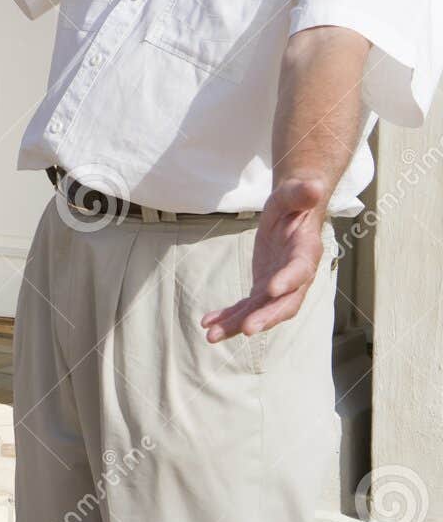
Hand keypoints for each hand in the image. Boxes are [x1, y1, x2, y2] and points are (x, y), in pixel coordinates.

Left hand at [201, 177, 328, 341]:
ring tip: (212, 335)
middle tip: (247, 329)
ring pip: (260, 311)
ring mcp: (278, 285)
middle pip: (284, 302)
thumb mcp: (294, 194)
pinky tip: (208, 324)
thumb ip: (301, 193)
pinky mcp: (262, 288)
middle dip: (266, 317)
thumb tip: (314, 186)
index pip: (300, 270)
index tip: (271, 289)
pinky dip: (228, 316)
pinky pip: (245, 307)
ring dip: (238, 324)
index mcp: (306, 253)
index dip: (288, 280)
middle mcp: (295, 276)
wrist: (292, 213)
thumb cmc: (295, 202)